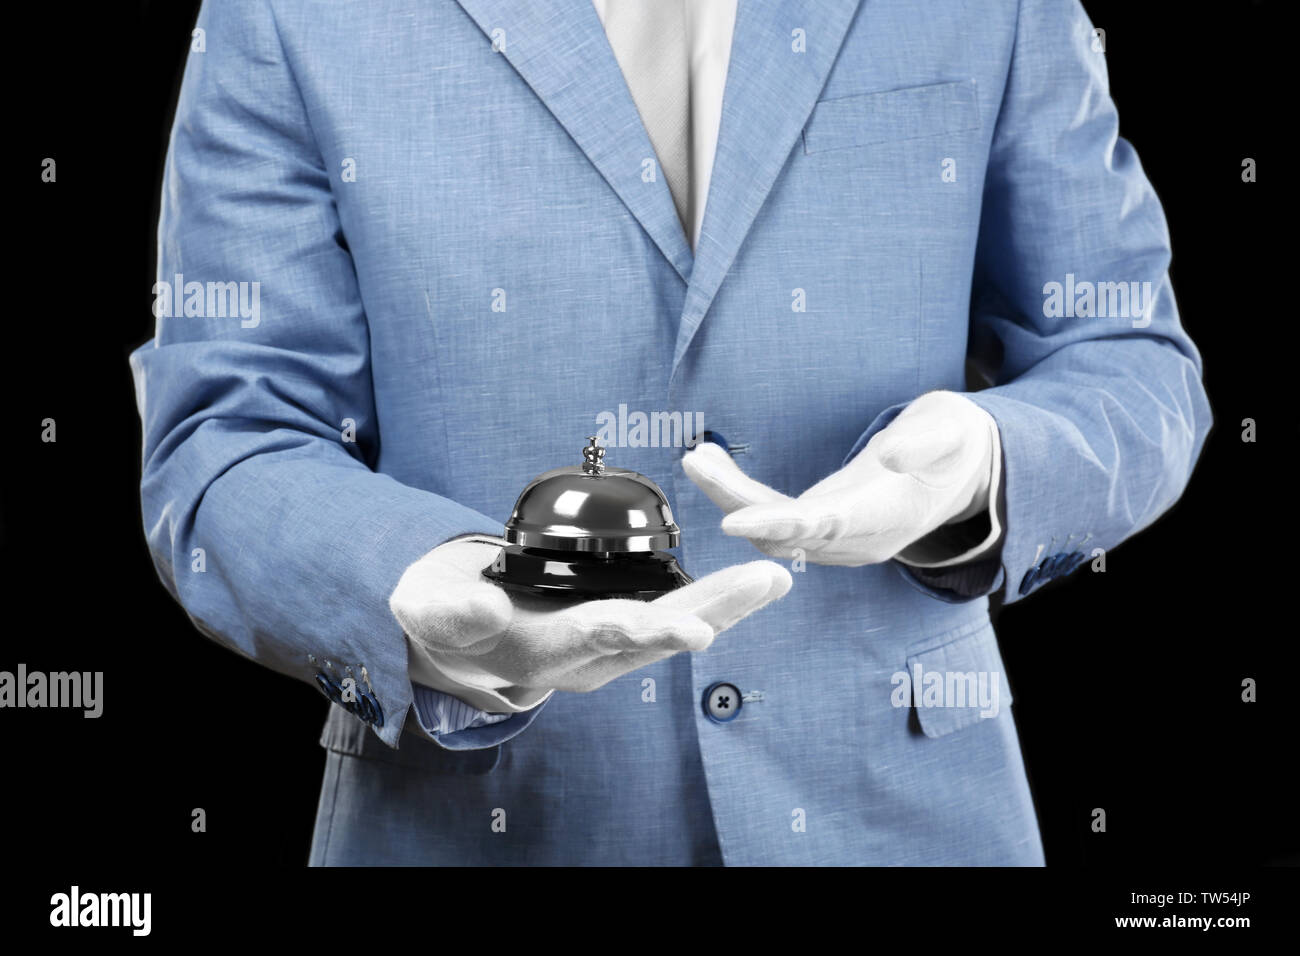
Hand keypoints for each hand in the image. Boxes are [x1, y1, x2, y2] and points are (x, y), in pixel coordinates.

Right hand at [390, 539, 790, 697]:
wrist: (456, 628)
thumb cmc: (443, 613)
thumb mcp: (430, 609)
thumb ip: (451, 612)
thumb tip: (482, 607)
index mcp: (544, 651)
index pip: (604, 639)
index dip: (650, 632)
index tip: (696, 629)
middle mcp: (588, 655)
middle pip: (659, 632)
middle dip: (716, 609)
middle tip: (766, 581)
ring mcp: (608, 640)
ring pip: (676, 622)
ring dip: (726, 602)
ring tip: (774, 576)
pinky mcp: (618, 618)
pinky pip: (672, 608)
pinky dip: (713, 594)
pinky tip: (750, 578)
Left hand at [681, 391, 998, 566]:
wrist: (961, 470)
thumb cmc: (953, 443)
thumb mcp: (950, 431)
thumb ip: (925, 442)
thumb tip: (890, 455)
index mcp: (888, 518)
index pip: (824, 528)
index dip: (777, 525)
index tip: (732, 521)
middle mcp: (857, 540)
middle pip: (786, 533)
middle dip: (736, 503)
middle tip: (696, 462)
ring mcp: (838, 539)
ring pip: (773, 530)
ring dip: (731, 498)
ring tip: (697, 458)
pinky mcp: (822, 527)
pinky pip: (775, 519)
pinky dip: (741, 496)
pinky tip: (713, 465)